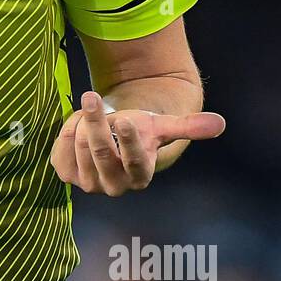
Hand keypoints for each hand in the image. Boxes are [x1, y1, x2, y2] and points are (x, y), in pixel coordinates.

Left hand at [51, 90, 225, 195]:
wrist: (114, 140)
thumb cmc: (141, 130)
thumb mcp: (163, 126)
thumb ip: (189, 126)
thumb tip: (220, 123)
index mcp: (140, 176)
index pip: (135, 162)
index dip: (130, 141)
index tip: (127, 120)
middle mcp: (114, 186)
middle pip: (101, 151)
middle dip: (96, 121)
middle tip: (92, 95)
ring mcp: (88, 183)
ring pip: (79, 146)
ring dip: (82, 122)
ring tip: (92, 111)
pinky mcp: (67, 174)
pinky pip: (60, 149)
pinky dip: (67, 129)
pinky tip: (78, 124)